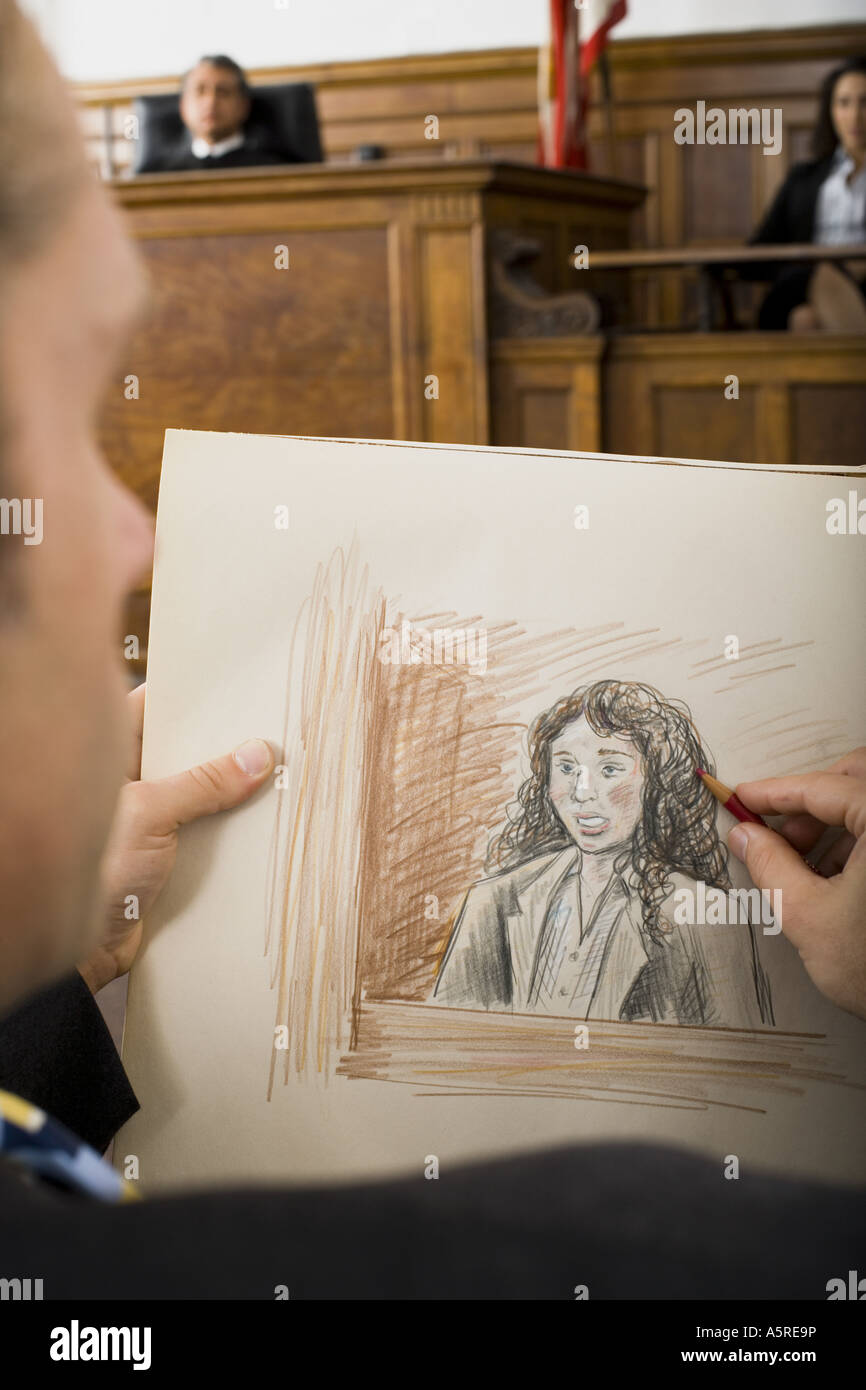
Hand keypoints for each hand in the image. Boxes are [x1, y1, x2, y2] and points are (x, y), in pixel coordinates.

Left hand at [78, 683, 273, 993]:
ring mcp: (153, 822)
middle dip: (224, 746)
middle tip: (269, 731)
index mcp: (111, 761)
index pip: (152, 710)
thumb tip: (257, 756)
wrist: (87, 952)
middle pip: (185, 753)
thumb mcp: (150, 815)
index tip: (235, 689)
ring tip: (279, 773)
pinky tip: (265, 822)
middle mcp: (133, 787)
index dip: (191, 699)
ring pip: (202, 795)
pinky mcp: (172, 857)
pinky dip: (234, 830)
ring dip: (233, 792)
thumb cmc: (95, 872)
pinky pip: (210, 833)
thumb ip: (203, 784)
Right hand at [728, 748, 865, 1019]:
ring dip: (835, 825)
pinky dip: (859, 844)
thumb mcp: (809, 914)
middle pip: (856, 779)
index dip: (773, 793)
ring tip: (803, 868)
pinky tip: (835, 880)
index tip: (743, 799)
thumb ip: (770, 865)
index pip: (822, 786)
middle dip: (811, 801)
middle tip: (778, 833)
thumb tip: (745, 836)